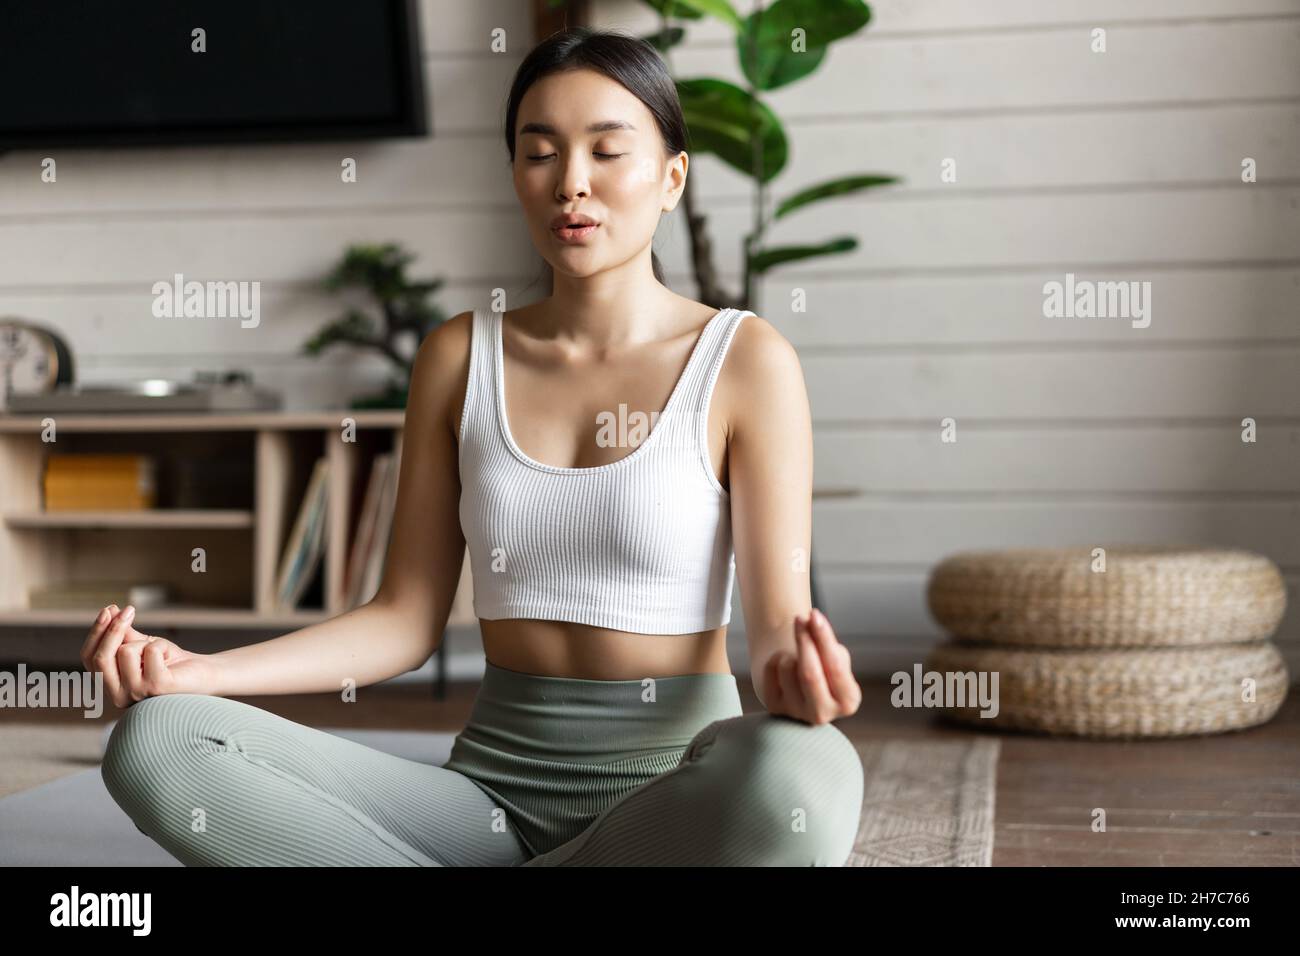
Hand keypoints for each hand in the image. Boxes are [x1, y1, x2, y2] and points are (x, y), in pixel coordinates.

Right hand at [81, 604, 220, 707]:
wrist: (202, 671)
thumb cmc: (169, 660)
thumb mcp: (141, 644)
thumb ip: (122, 634)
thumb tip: (108, 611)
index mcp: (110, 686)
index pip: (90, 658)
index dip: (96, 632)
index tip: (109, 608)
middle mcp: (119, 696)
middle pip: (101, 658)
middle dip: (113, 629)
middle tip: (129, 609)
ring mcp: (137, 694)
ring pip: (126, 652)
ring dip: (146, 642)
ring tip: (160, 652)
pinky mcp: (157, 687)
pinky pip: (150, 652)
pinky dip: (161, 646)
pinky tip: (170, 657)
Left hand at [760, 607, 860, 724]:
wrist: (798, 680)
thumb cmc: (822, 664)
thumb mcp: (833, 654)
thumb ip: (826, 641)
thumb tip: (811, 619)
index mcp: (847, 701)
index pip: (835, 667)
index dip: (824, 638)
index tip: (814, 614)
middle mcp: (823, 714)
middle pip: (809, 673)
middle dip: (804, 640)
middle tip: (800, 618)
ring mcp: (797, 714)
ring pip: (787, 668)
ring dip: (790, 651)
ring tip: (796, 655)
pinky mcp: (775, 709)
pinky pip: (771, 671)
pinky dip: (775, 658)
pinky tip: (784, 666)